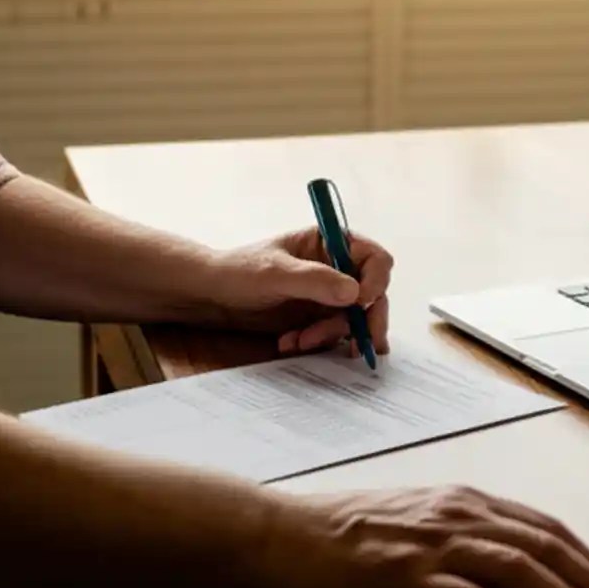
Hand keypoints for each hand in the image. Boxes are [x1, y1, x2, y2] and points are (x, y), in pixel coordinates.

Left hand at [208, 228, 393, 355]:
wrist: (212, 297)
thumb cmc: (239, 272)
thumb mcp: (275, 274)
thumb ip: (315, 280)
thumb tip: (355, 293)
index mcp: (332, 243)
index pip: (375, 259)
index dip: (376, 281)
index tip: (361, 303)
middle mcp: (337, 268)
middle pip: (374, 295)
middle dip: (366, 321)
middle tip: (361, 345)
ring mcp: (330, 295)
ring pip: (355, 320)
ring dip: (332, 335)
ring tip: (301, 341)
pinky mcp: (319, 318)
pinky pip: (334, 335)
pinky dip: (318, 343)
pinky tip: (291, 343)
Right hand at [248, 485, 588, 587]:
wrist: (268, 538)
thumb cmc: (325, 537)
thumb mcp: (401, 530)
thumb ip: (446, 546)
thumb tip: (485, 578)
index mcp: (457, 501)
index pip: (541, 526)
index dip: (584, 557)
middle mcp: (457, 514)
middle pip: (550, 546)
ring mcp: (436, 546)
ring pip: (530, 571)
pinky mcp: (413, 582)